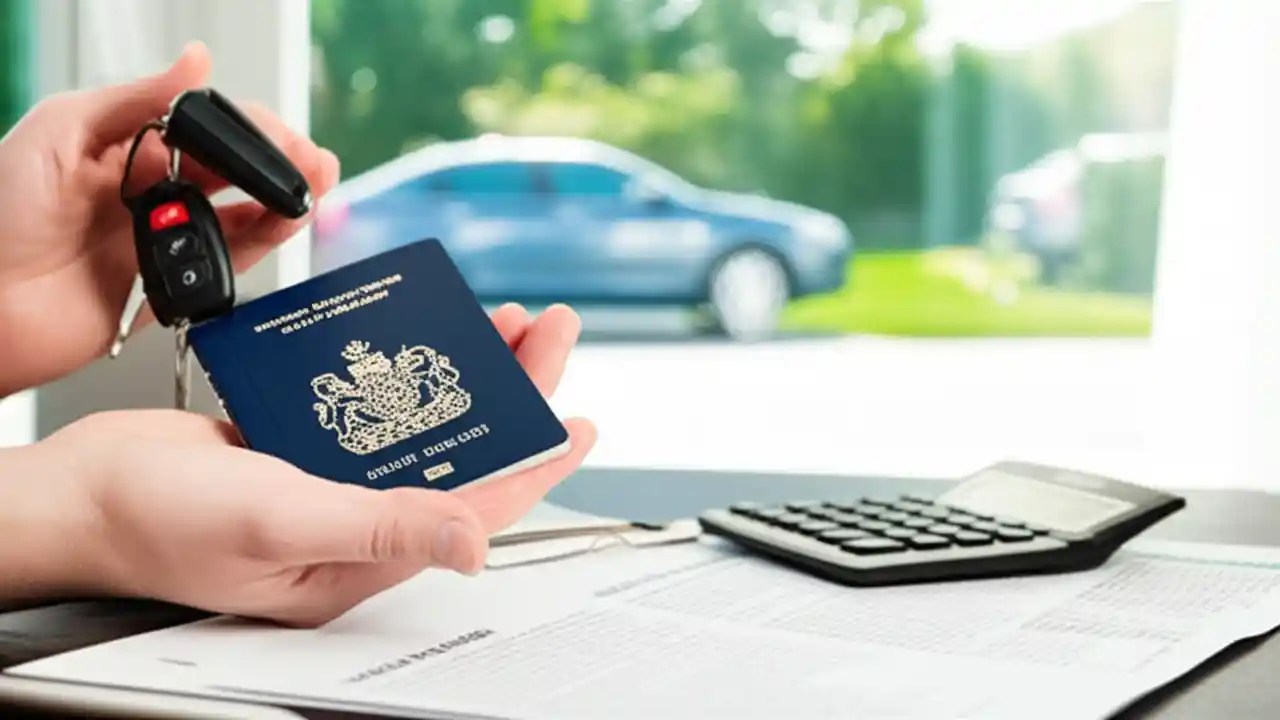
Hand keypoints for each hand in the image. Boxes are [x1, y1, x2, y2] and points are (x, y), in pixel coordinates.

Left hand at [0, 42, 339, 395]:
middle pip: (235, 170)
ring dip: (283, 202)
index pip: (207, 128)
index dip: (250, 129)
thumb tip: (196, 61)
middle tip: (314, 166)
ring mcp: (164, 240)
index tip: (280, 135)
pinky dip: (263, 244)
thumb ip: (134, 101)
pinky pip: (230, 264)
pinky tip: (284, 226)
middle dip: (281, 162)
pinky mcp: (173, 288)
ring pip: (243, 215)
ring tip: (313, 193)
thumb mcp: (59, 133)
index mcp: (125, 147)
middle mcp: (151, 191)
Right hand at [0, 304, 594, 625]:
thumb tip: (474, 542)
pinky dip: (400, 369)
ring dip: (466, 373)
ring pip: (422, 423)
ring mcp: (329, 479)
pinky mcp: (299, 445)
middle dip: (515, 393)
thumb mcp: (277, 521)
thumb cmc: (155, 522)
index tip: (582, 421)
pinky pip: (370, 406)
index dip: (537, 463)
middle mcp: (356, 520)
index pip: (477, 507)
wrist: (78, 489)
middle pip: (462, 453)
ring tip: (504, 325)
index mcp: (361, 556)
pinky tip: (420, 337)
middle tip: (551, 331)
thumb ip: (378, 527)